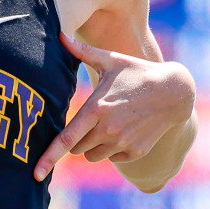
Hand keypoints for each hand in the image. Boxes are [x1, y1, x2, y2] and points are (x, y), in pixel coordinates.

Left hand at [33, 32, 192, 181]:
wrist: (174, 92)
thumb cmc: (137, 72)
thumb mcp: (110, 59)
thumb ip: (82, 51)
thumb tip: (59, 34)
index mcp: (96, 109)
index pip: (66, 139)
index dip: (48, 157)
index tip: (35, 173)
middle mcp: (108, 129)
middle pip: (76, 148)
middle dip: (75, 139)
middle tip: (88, 120)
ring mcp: (122, 142)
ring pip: (92, 156)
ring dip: (92, 146)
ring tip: (106, 123)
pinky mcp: (135, 151)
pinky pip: (112, 158)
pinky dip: (112, 148)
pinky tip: (123, 129)